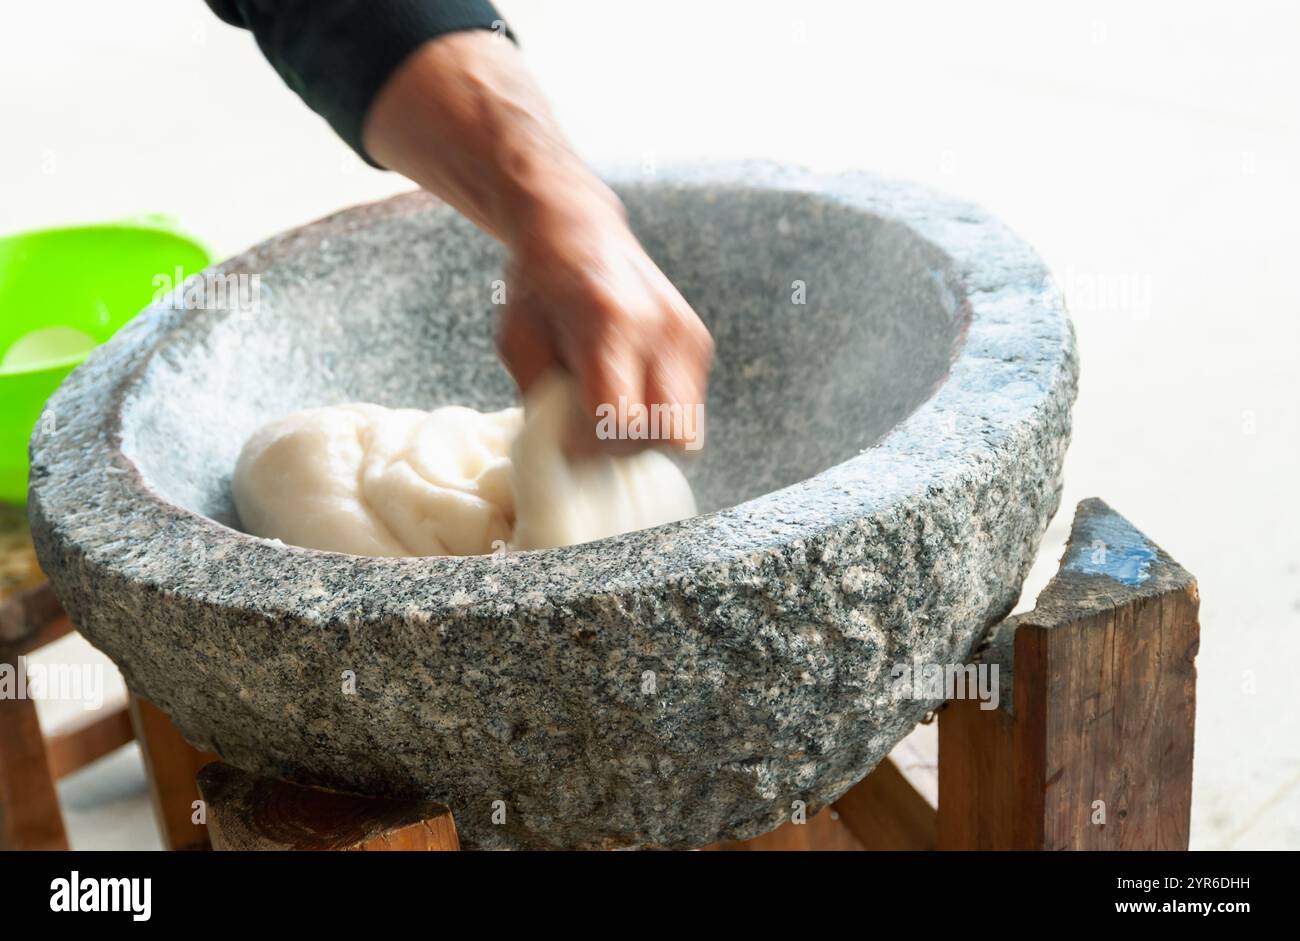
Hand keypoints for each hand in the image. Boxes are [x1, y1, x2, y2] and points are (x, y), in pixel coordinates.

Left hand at [497, 180, 712, 451]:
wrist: (577, 228)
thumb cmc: (538, 285)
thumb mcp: (517, 340)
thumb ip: (542, 397)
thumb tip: (567, 450)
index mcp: (609, 322)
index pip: (620, 418)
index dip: (592, 444)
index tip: (567, 436)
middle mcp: (659, 326)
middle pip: (664, 432)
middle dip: (626, 446)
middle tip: (590, 428)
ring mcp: (686, 333)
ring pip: (685, 428)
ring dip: (648, 434)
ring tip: (611, 407)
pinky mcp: (700, 340)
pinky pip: (689, 407)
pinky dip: (659, 411)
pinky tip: (629, 386)